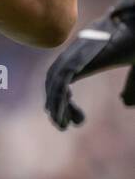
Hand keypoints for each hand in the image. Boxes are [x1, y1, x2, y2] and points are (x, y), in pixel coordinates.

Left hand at [44, 0, 134, 129]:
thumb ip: (131, 86)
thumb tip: (124, 103)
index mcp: (83, 53)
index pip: (61, 76)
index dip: (61, 97)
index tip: (72, 114)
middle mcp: (74, 53)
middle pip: (53, 80)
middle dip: (56, 104)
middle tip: (63, 125)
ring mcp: (73, 55)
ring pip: (54, 83)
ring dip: (55, 106)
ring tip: (61, 125)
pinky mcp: (77, 60)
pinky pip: (60, 83)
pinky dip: (57, 99)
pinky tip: (61, 114)